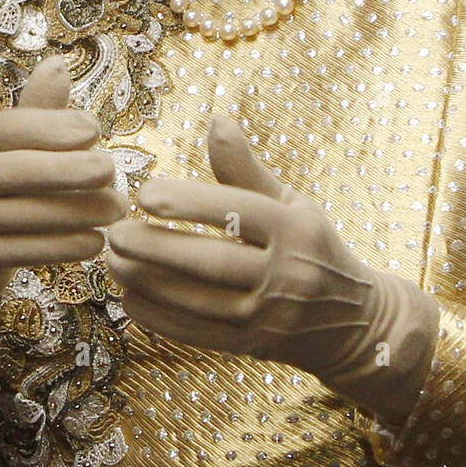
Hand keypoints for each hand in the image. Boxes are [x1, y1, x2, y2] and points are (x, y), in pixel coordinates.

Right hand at [0, 56, 127, 373]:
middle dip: (70, 169)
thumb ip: (35, 114)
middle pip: (18, 169)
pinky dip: (64, 247)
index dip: (53, 126)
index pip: (10, 127)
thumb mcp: (4, 154)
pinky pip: (24, 250)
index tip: (95, 129)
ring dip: (79, 212)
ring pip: (26, 213)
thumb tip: (60, 62)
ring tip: (117, 210)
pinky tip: (96, 243)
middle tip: (112, 170)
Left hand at [107, 115, 438, 418]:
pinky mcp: (250, 347)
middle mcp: (285, 275)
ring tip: (112, 261)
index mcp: (296, 229)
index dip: (190, 203)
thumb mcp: (290, 201)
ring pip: (199, 302)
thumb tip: (216, 120)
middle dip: (157, 249)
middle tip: (115, 234)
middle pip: (214, 263)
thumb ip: (246, 168)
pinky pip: (197, 334)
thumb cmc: (312, 247)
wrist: (352, 322)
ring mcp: (268, 316)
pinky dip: (159, 317)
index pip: (238, 212)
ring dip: (149, 283)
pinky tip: (129, 296)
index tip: (146, 193)